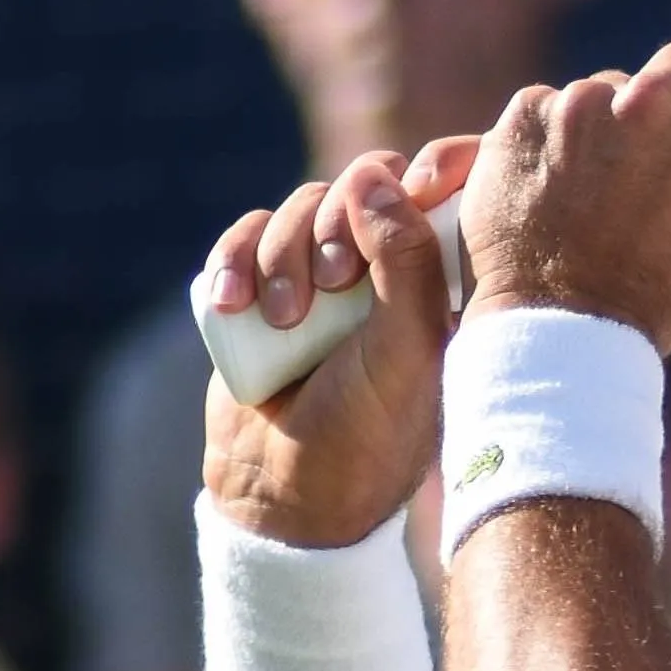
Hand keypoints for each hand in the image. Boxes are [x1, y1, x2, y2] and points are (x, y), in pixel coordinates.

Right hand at [199, 147, 464, 547]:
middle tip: (330, 286)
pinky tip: (232, 304)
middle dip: (332, 226)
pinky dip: (232, 260)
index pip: (434, 190)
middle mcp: (384, 271)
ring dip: (279, 254)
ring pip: (297, 207)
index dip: (416, 176)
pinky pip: (245, 235)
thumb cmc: (366, 429)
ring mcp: (321, 276)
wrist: (287, 494)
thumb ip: (405, 261)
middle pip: (358, 187)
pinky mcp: (263, 288)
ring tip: (281, 320)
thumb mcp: (405, 348)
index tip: (396, 199)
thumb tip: (376, 176)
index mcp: (438, 282)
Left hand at [459, 3, 670, 351]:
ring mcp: (584, 102)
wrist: (563, 328)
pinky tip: (558, 192)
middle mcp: (657, 100)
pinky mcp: (525, 114)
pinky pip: (554, 107)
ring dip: (612, 126)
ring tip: (600, 195)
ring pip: (613, 89)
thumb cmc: (666, 298)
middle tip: (664, 163)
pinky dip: (556, 141)